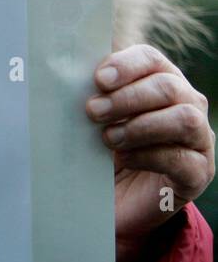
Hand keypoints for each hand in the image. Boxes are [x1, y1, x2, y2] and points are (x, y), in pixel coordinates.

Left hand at [85, 44, 215, 261]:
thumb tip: (63, 75)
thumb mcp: (92, 122)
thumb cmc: (102, 152)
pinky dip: (150, 156)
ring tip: (108, 138)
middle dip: (127, 97)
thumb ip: (89, 97)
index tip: (99, 79)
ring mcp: (198, 140)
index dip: (127, 65)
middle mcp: (186, 106)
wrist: (115, 202)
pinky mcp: (198, 174)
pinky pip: (184, 158)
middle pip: (169, 87)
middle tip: (92, 112)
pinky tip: (124, 159)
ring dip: (141, 126)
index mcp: (160, 83)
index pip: (152, 59)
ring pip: (185, 119)